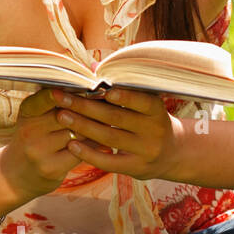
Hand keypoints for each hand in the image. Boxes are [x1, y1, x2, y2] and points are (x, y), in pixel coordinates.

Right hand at [1, 86, 106, 201]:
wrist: (15, 176)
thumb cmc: (34, 140)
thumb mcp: (34, 119)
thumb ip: (54, 105)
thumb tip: (91, 90)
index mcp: (27, 112)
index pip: (50, 96)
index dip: (72, 93)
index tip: (93, 87)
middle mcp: (29, 129)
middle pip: (70, 114)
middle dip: (91, 110)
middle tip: (113, 104)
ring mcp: (38, 150)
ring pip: (78, 134)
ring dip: (97, 128)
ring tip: (113, 122)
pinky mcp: (50, 168)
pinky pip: (80, 153)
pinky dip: (94, 147)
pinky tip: (105, 144)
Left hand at [50, 86, 183, 180]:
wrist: (172, 155)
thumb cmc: (148, 121)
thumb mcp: (144, 104)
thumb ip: (120, 87)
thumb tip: (92, 65)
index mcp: (157, 111)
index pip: (142, 101)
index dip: (125, 96)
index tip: (103, 89)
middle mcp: (154, 131)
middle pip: (116, 117)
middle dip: (86, 106)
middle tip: (62, 97)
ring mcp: (145, 151)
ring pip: (109, 137)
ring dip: (82, 126)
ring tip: (61, 116)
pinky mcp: (135, 168)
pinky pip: (109, 162)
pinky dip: (89, 153)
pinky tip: (71, 145)